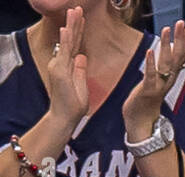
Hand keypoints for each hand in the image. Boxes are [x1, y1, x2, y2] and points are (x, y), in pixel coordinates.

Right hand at [47, 6, 88, 127]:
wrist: (65, 116)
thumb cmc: (73, 104)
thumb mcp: (81, 83)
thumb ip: (80, 69)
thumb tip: (82, 56)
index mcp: (67, 65)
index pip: (74, 44)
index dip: (78, 31)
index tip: (82, 18)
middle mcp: (61, 62)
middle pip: (70, 39)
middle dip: (75, 23)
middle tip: (78, 8)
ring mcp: (59, 65)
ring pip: (67, 42)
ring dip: (71, 26)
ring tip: (74, 11)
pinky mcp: (60, 70)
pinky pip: (64, 52)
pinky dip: (66, 40)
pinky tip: (67, 28)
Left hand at [122, 21, 184, 140]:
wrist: (141, 122)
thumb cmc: (146, 102)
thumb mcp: (157, 82)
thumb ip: (162, 70)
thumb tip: (166, 58)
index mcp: (170, 77)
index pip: (180, 56)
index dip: (184, 41)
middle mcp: (167, 80)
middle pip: (177, 57)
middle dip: (180, 39)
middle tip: (183, 24)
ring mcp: (159, 85)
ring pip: (166, 64)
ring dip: (167, 46)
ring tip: (167, 30)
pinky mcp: (148, 90)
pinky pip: (151, 75)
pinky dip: (151, 63)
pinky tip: (151, 51)